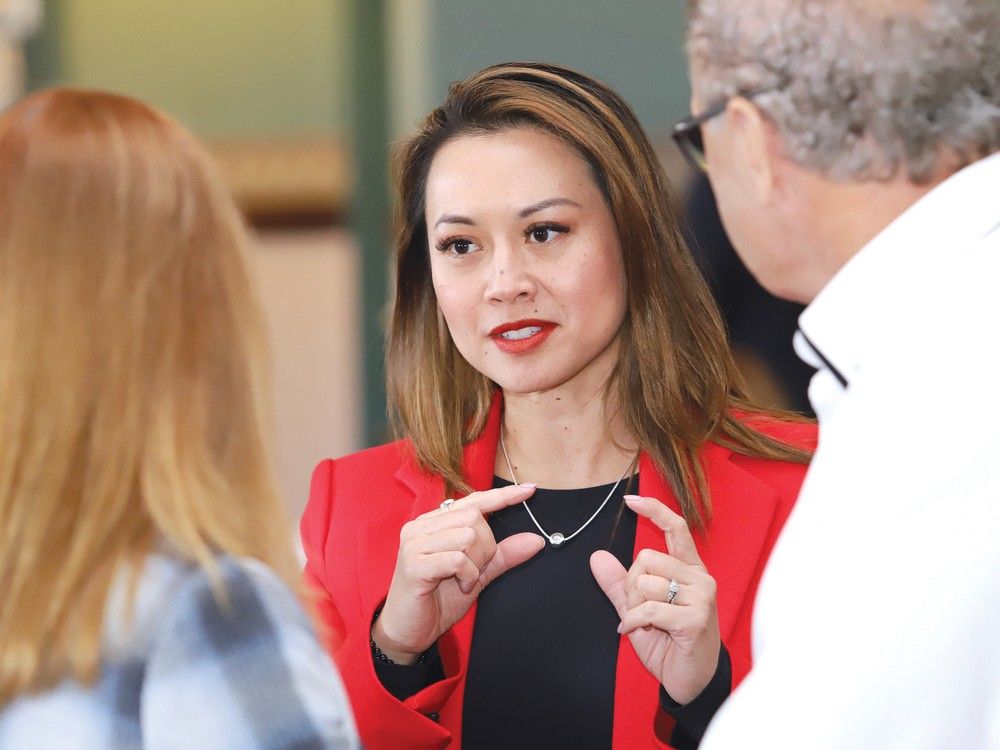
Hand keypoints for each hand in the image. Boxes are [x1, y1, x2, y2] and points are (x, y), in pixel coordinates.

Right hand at [373, 484, 545, 662]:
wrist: (409, 632)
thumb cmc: (438, 600)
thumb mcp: (478, 573)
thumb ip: (503, 555)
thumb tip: (536, 540)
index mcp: (435, 523)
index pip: (473, 501)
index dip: (502, 496)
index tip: (530, 490)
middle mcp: (421, 526)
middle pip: (474, 518)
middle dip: (486, 548)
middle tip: (474, 571)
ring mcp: (414, 542)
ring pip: (468, 536)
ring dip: (476, 564)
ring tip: (463, 580)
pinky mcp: (413, 563)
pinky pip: (457, 559)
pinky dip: (467, 575)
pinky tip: (459, 586)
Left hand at [590, 494, 720, 704]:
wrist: (689, 680)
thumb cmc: (668, 642)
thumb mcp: (637, 608)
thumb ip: (619, 584)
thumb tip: (596, 557)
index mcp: (689, 568)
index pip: (676, 528)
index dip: (655, 510)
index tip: (630, 501)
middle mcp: (700, 578)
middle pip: (647, 557)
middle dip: (631, 584)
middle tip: (638, 608)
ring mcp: (701, 597)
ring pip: (646, 581)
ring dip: (633, 605)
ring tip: (644, 622)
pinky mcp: (696, 618)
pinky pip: (650, 608)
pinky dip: (633, 620)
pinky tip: (635, 630)